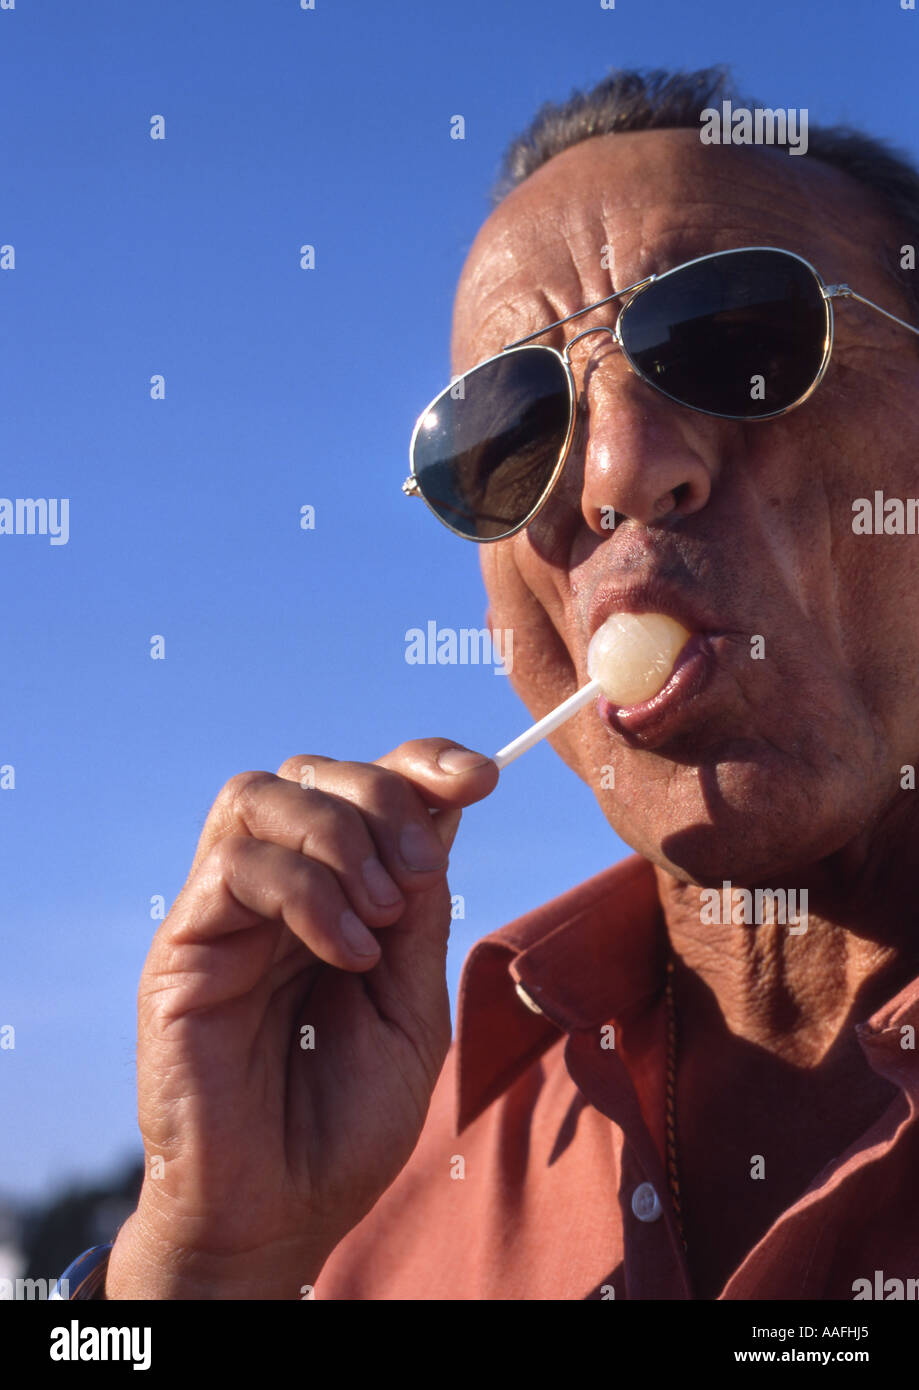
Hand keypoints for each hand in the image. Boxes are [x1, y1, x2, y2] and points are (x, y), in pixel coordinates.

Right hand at [105, 740, 497, 1297]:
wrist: (280, 1212)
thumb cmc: (346, 1120)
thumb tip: (440, 818)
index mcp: (339, 894)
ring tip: (379, 917)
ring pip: (261, 794)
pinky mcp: (185, 944)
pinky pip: (237, 864)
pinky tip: (345, 954)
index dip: (422, 762)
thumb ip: (418, 915)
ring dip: (340, 836)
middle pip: (315, 771)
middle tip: (419, 877)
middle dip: (384, 800)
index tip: (483, 779)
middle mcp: (278, 888)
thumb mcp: (412, 1006)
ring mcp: (226, 911)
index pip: (366, 787)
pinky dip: (307, 892)